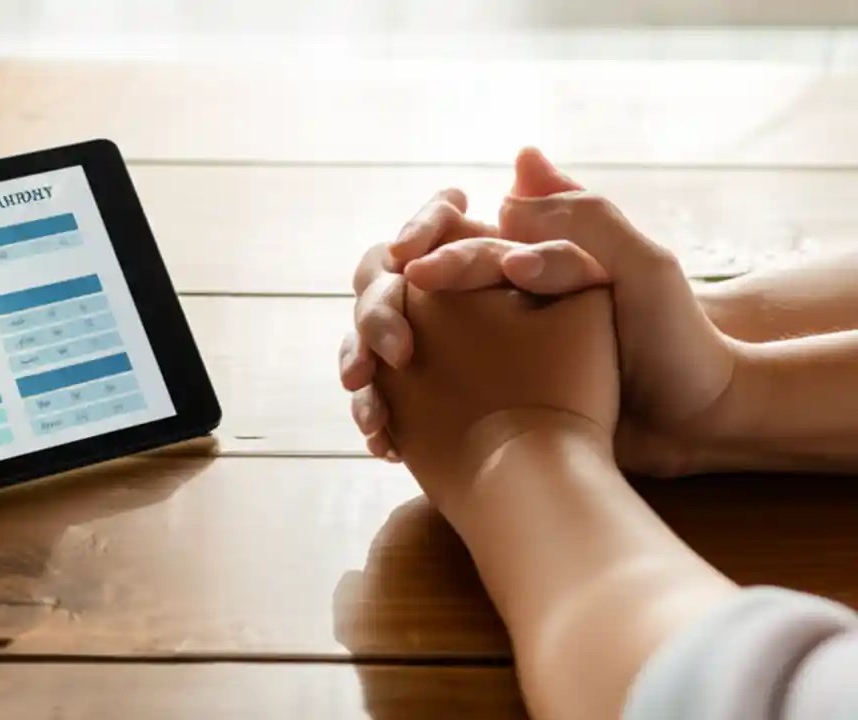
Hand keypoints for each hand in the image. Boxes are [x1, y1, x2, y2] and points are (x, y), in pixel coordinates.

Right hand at [342, 148, 741, 475]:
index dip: (415, 236)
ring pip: (385, 348)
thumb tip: (503, 197)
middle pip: (394, 287)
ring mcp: (467, 352)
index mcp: (513, 253)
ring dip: (365, 371)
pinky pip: (406, 402)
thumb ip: (579, 219)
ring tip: (374, 408)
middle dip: (376, 314)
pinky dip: (386, 418)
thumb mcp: (640, 266)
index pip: (440, 227)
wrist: (689, 423)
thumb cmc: (673, 337)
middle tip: (392, 352)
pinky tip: (386, 440)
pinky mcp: (465, 403)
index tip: (411, 265)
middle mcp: (480, 299)